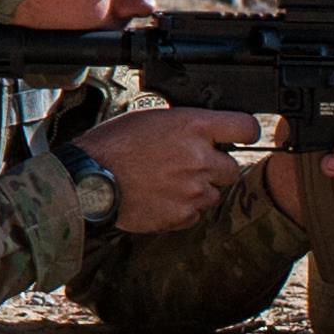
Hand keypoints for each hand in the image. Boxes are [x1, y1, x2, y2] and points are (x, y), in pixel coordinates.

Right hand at [61, 106, 262, 236]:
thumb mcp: (149, 118)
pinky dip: (182, 208)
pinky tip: (159, 197)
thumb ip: (183, 125)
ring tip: (166, 182)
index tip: (241, 136)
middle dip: (214, 167)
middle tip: (187, 165)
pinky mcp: (182, 215)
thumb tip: (201, 131)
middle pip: (232, 168)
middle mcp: (200, 159)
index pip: (246, 127)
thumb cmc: (112, 145)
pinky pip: (195, 213)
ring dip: (197, 189)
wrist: (88, 182)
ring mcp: (193, 190)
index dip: (245, 132)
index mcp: (192, 127)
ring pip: (214, 193)